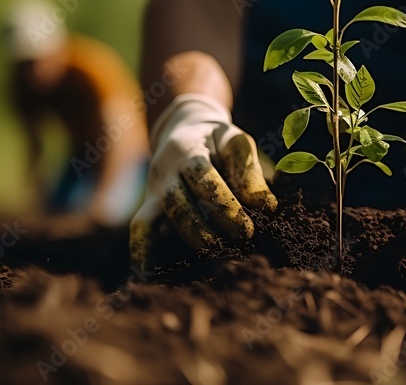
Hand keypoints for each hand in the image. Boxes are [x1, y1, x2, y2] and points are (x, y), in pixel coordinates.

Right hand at [129, 94, 276, 268]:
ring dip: (188, 240)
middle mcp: (164, 171)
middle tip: (243, 241)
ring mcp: (153, 190)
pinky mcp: (149, 207)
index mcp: (187, 150)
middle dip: (208, 227)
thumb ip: (249, 171)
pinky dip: (141, 250)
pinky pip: (140, 229)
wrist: (184, 131)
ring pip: (155, 219)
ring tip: (218, 256)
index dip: (226, 204)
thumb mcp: (235, 143)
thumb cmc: (218, 142)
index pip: (203, 178)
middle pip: (178, 203)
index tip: (253, 223)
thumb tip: (265, 206)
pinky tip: (148, 274)